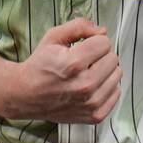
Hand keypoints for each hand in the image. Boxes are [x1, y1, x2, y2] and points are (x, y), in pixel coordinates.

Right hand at [0, 18, 122, 122]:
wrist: (26, 96)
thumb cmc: (40, 65)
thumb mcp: (53, 38)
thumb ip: (79, 27)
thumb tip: (103, 31)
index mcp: (73, 64)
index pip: (104, 42)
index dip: (93, 41)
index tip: (81, 48)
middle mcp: (85, 85)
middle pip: (113, 58)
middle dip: (99, 56)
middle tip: (84, 62)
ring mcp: (91, 103)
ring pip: (117, 75)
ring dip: (104, 71)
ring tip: (86, 74)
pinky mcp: (95, 116)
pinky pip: (116, 93)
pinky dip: (106, 87)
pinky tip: (91, 87)